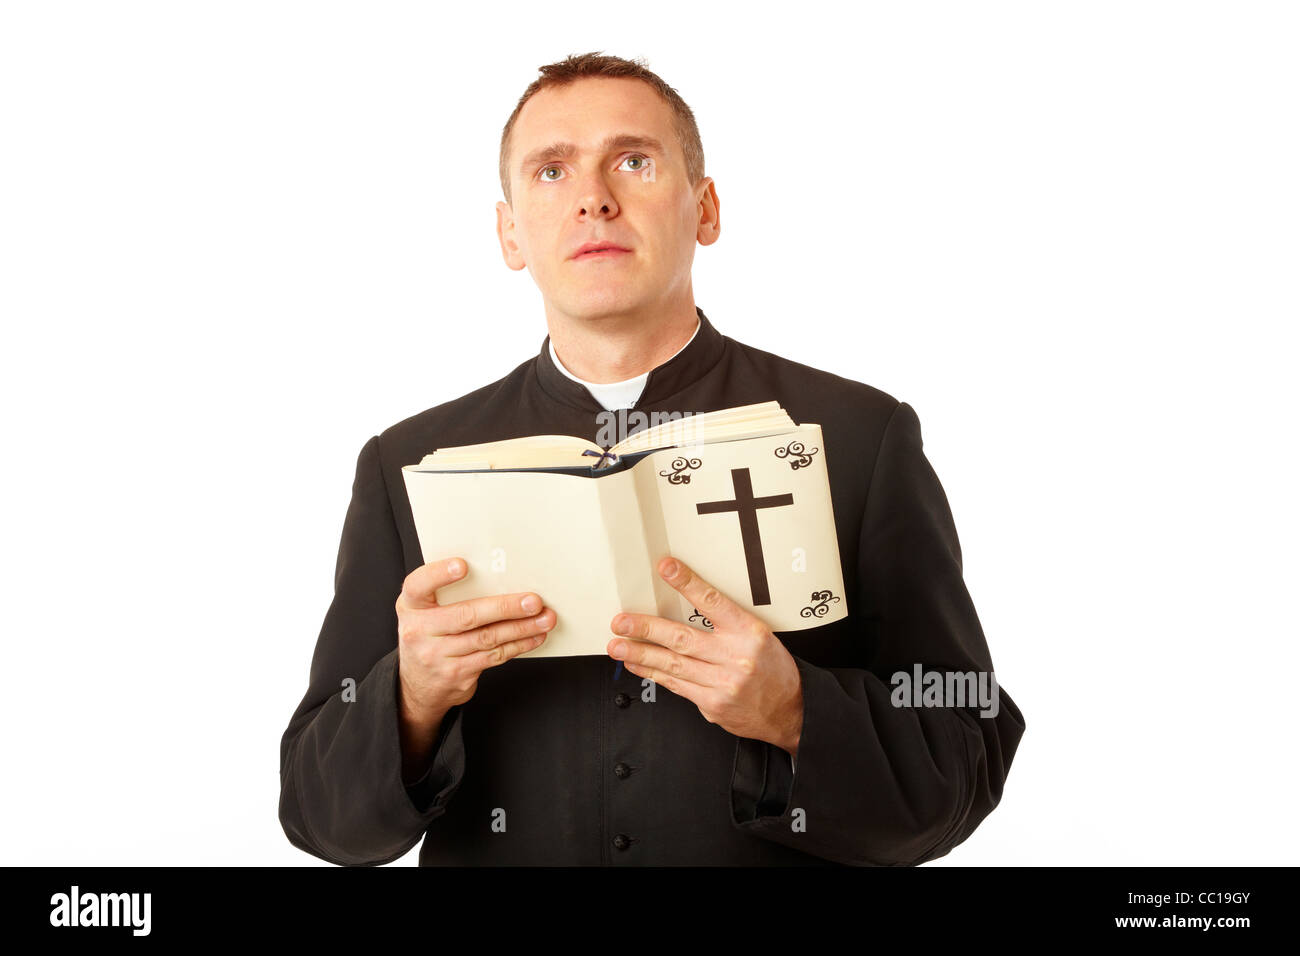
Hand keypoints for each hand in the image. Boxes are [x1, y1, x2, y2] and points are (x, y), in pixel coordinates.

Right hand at [394, 557, 554, 778]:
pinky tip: (534, 636)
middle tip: (533, 600)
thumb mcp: (424, 611)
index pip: (418, 585)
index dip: (439, 574)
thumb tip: (500, 575)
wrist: (418, 684)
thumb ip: (446, 593)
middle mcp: (419, 631)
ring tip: (545, 618)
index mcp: (410, 605)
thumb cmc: (429, 634)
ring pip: (487, 638)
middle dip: (505, 607)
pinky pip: (493, 656)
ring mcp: (437, 656)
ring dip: (521, 627)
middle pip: (466, 615)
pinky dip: (518, 645)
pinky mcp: (457, 674)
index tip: (462, 565)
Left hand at [607, 556, 803, 757]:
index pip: (713, 602)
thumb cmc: (773, 669)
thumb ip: (726, 624)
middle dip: (647, 628)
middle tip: (622, 620)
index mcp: (748, 632)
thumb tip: (685, 607)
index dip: (687, 583)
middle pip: (682, 639)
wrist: (791, 711)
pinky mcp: (712, 704)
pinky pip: (676, 686)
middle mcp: (734, 657)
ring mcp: (722, 683)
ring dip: (640, 654)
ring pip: (672, 665)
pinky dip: (653, 674)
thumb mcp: (760, 636)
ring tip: (617, 645)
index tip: (665, 567)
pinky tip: (637, 665)